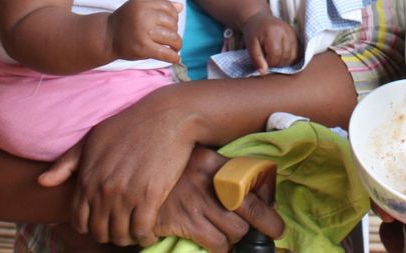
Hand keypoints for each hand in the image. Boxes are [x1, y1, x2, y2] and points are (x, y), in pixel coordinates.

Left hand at [36, 88, 195, 246]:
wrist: (167, 116)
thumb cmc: (129, 124)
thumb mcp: (92, 139)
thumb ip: (66, 163)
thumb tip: (42, 182)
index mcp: (87, 178)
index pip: (79, 219)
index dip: (89, 227)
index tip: (102, 224)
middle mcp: (102, 190)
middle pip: (99, 231)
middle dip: (108, 235)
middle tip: (120, 230)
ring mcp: (125, 194)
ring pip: (120, 235)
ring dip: (127, 239)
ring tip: (135, 233)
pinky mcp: (149, 196)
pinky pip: (142, 231)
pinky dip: (145, 237)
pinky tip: (149, 233)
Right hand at [108, 0, 182, 63]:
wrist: (107, 36)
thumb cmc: (126, 21)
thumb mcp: (139, 7)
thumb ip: (159, 6)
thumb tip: (181, 7)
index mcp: (142, 3)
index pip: (168, 8)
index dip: (174, 16)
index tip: (171, 24)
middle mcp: (143, 16)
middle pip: (172, 23)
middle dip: (174, 31)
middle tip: (170, 37)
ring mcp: (143, 32)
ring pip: (172, 38)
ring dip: (177, 44)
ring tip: (175, 47)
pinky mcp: (143, 48)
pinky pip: (166, 53)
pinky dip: (174, 57)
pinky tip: (176, 58)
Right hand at [154, 148, 284, 251]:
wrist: (131, 182)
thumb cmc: (169, 175)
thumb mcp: (196, 161)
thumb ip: (221, 171)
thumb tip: (257, 190)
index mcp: (215, 161)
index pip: (254, 177)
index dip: (268, 197)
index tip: (273, 208)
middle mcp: (209, 180)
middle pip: (252, 208)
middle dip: (268, 225)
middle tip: (274, 232)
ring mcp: (197, 202)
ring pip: (236, 230)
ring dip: (238, 237)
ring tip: (233, 235)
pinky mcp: (184, 221)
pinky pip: (217, 243)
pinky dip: (222, 248)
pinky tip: (217, 244)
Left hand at [241, 12, 299, 73]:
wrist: (259, 18)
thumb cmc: (253, 32)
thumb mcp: (250, 45)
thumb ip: (256, 58)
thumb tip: (264, 72)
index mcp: (272, 32)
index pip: (275, 55)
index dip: (269, 63)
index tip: (262, 61)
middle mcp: (285, 31)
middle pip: (285, 56)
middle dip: (276, 63)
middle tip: (267, 60)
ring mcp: (292, 33)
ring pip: (293, 56)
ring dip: (284, 62)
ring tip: (274, 58)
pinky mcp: (295, 35)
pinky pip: (297, 52)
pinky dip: (289, 57)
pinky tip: (281, 56)